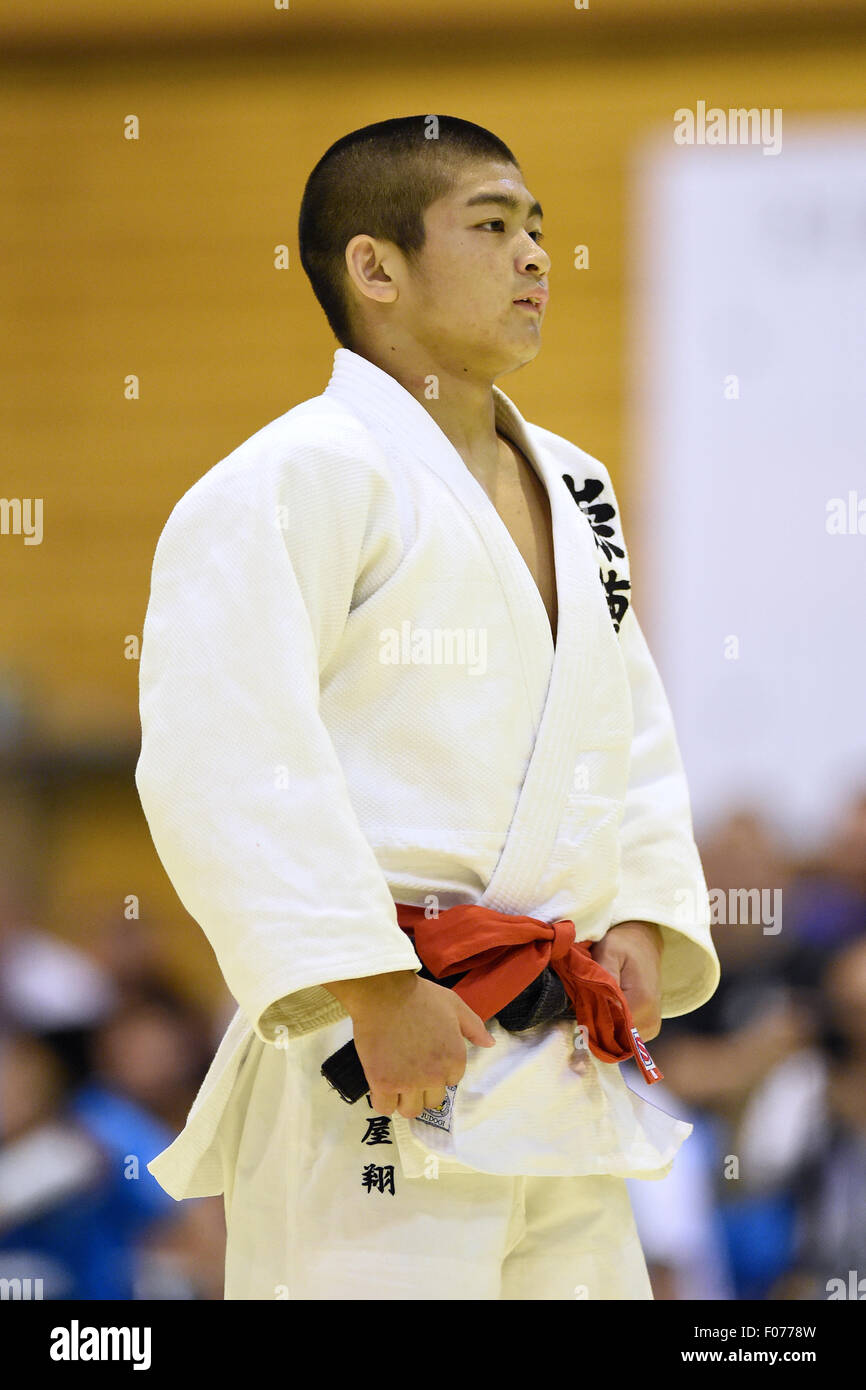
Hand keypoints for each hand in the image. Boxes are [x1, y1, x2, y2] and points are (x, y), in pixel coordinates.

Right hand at [323, 970, 495, 1117]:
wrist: (383, 992)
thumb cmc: (419, 996)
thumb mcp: (454, 1004)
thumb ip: (474, 1027)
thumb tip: (490, 1043)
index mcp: (455, 1059)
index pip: (450, 1082)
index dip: (437, 1071)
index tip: (424, 1058)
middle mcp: (435, 1076)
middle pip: (432, 1101)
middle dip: (422, 1089)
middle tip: (407, 1068)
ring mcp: (409, 1082)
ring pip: (410, 1110)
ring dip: (403, 1099)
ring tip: (394, 1080)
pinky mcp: (383, 1083)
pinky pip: (385, 1108)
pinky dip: (382, 1100)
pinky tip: (380, 1085)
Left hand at [589, 920, 663, 1041]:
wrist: (643, 944)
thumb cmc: (624, 944)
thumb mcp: (609, 951)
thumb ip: (602, 979)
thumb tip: (590, 1007)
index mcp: (642, 1002)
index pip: (609, 1028)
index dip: (588, 1019)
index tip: (577, 1003)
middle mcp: (651, 1021)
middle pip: (612, 1037)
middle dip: (593, 1022)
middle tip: (583, 999)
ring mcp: (651, 1028)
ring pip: (616, 1039)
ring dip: (601, 1024)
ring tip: (596, 1000)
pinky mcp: (648, 1028)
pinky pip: (623, 1036)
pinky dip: (611, 1025)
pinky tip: (605, 1006)